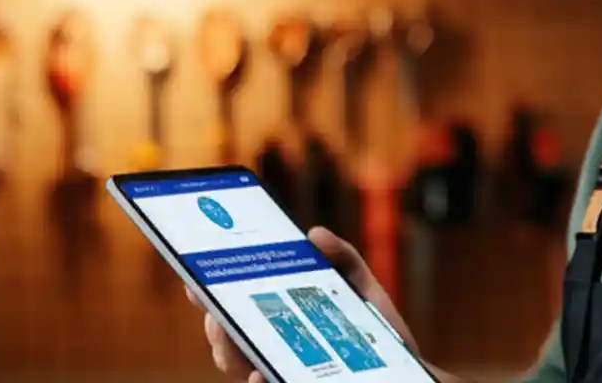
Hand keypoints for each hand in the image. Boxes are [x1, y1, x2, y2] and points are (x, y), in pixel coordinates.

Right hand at [188, 226, 419, 381]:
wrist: (407, 368)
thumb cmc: (377, 327)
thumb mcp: (362, 286)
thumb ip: (343, 257)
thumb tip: (314, 234)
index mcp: (277, 317)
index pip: (231, 307)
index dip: (205, 294)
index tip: (193, 279)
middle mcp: (270, 347)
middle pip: (225, 338)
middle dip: (214, 321)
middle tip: (214, 306)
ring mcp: (279, 369)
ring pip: (237, 364)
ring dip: (227, 350)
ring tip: (230, 335)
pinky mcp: (292, 382)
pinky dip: (256, 382)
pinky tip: (259, 373)